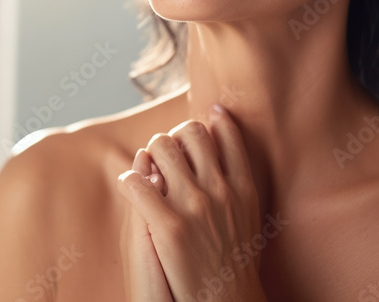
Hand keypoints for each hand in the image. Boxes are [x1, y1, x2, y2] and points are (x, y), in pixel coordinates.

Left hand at [117, 104, 266, 301]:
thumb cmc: (235, 264)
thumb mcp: (249, 220)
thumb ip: (237, 186)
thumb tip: (224, 155)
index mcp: (244, 188)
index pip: (228, 135)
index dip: (214, 120)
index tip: (206, 114)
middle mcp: (221, 190)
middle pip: (191, 132)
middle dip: (175, 135)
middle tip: (168, 150)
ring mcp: (195, 206)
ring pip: (160, 148)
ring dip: (150, 153)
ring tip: (148, 168)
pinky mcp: (169, 226)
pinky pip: (137, 182)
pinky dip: (129, 179)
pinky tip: (130, 187)